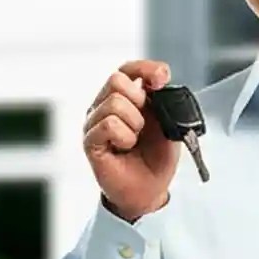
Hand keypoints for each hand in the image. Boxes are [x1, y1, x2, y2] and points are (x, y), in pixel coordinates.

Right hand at [83, 60, 178, 221]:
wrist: (151, 190)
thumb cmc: (156, 158)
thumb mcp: (168, 123)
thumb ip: (162, 99)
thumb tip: (156, 82)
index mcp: (125, 98)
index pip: (127, 69)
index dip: (145, 68)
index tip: (162, 79)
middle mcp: (105, 106)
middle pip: (116, 79)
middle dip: (138, 101)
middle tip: (144, 124)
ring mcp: (95, 123)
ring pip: (113, 102)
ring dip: (134, 123)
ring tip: (135, 140)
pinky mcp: (90, 141)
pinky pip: (108, 124)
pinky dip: (124, 136)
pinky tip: (125, 147)